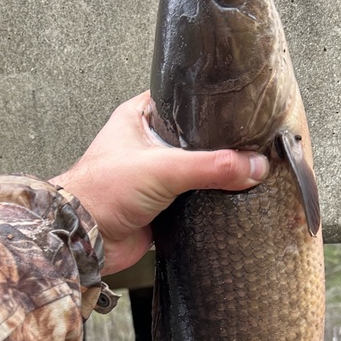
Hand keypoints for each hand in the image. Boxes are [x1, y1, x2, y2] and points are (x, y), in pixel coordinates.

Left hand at [49, 92, 269, 274]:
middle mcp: (148, 146)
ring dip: (215, 178)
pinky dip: (209, 204)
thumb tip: (254, 166)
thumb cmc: (101, 192)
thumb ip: (211, 166)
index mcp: (141, 118)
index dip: (210, 104)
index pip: (183, 101)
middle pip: (196, 140)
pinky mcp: (162, 208)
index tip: (241, 109)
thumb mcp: (163, 168)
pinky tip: (228, 202)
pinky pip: (194, 202)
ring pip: (197, 173)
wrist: (85, 240)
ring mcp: (155, 178)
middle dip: (220, 146)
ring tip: (245, 173)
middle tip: (250, 144)